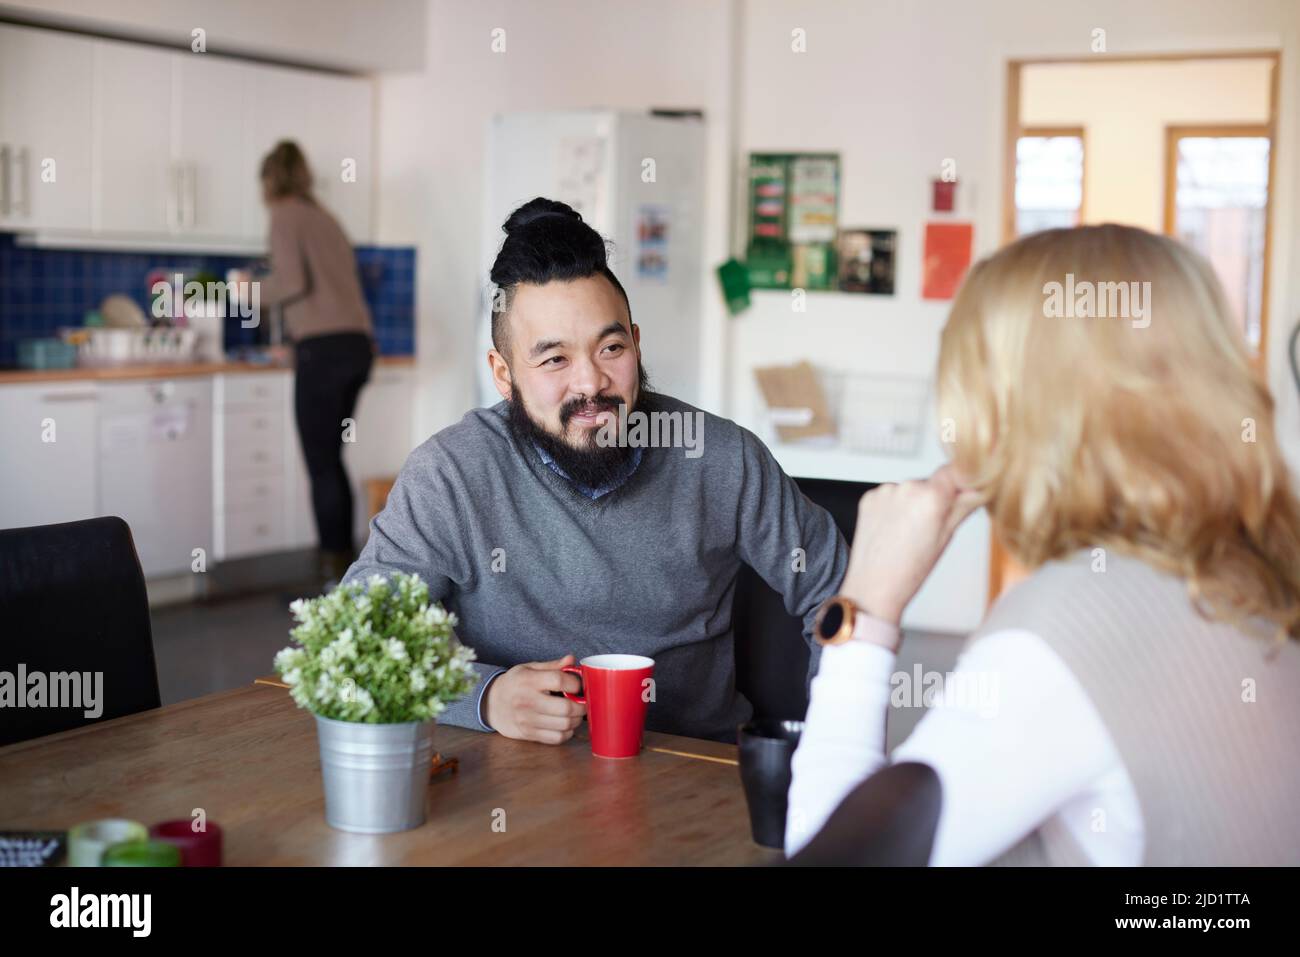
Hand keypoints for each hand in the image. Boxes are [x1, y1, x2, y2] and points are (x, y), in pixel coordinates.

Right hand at [482, 654, 586, 743]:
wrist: (491, 704)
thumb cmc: (515, 683)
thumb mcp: (529, 668)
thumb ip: (552, 665)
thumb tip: (571, 659)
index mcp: (528, 680)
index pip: (559, 680)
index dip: (576, 683)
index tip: (579, 685)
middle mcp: (527, 701)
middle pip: (565, 707)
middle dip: (581, 705)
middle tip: (583, 702)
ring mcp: (527, 720)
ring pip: (564, 725)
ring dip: (576, 720)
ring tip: (575, 713)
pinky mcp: (528, 734)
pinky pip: (556, 738)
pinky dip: (567, 733)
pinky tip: (566, 725)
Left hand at [839, 465, 982, 626]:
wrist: (874, 586)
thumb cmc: (910, 570)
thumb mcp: (946, 537)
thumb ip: (964, 506)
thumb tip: (980, 488)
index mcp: (930, 497)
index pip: (955, 471)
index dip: (963, 480)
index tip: (967, 489)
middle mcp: (906, 487)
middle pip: (931, 483)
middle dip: (936, 498)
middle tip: (932, 526)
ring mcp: (885, 491)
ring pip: (910, 490)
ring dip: (914, 503)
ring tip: (909, 533)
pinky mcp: (869, 498)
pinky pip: (891, 496)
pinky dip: (895, 507)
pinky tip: (894, 530)